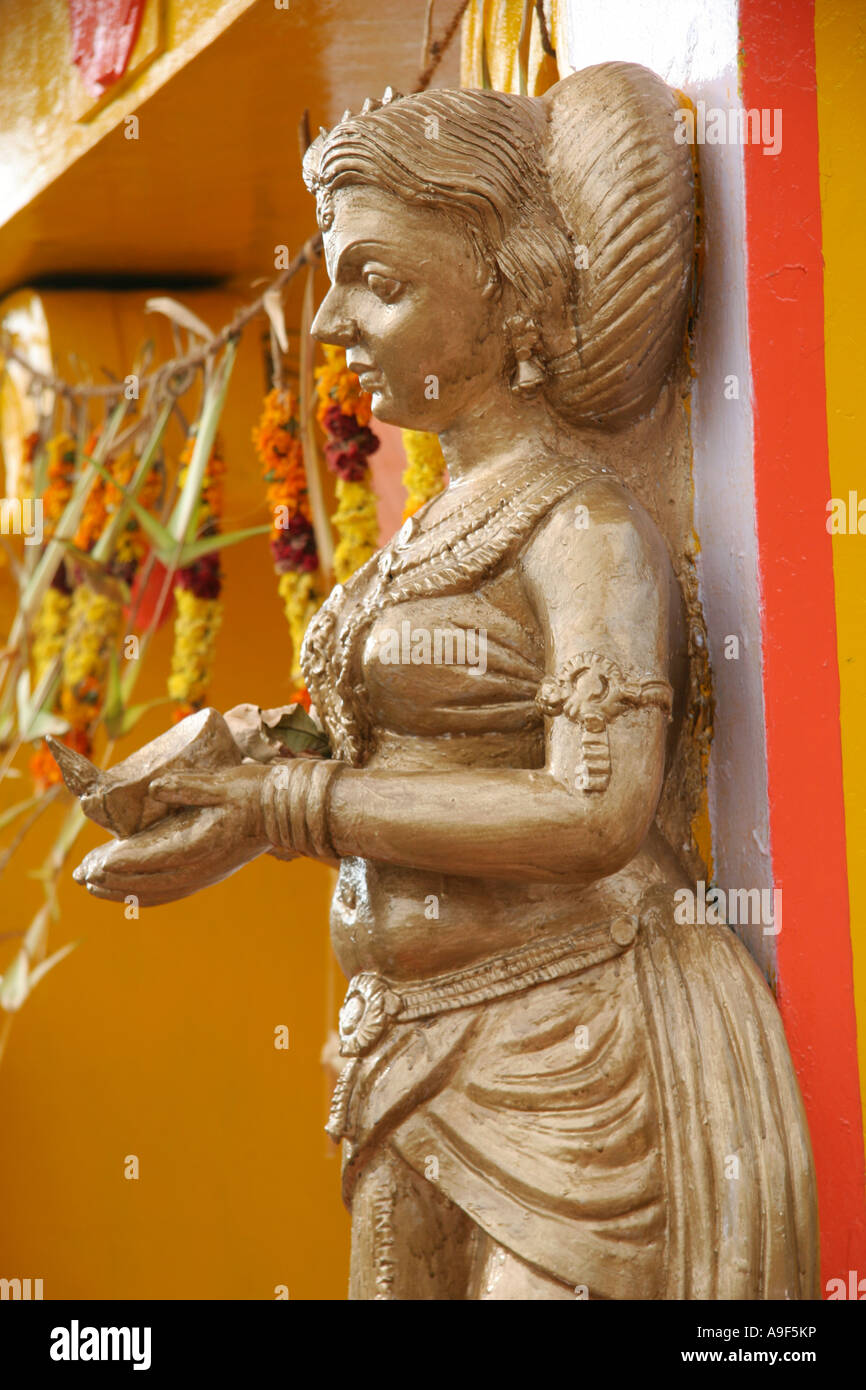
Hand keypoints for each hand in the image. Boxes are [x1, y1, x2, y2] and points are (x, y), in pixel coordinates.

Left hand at [72, 764, 271, 906]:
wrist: (287, 811)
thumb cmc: (256, 791)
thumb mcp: (223, 781)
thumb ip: (187, 785)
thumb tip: (153, 788)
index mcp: (203, 844)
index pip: (153, 858)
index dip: (121, 863)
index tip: (95, 863)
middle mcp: (201, 867)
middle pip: (148, 883)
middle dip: (111, 880)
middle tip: (81, 875)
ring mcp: (205, 874)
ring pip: (156, 892)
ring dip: (122, 891)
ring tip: (93, 886)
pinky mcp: (207, 873)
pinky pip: (169, 891)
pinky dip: (144, 894)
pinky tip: (128, 891)